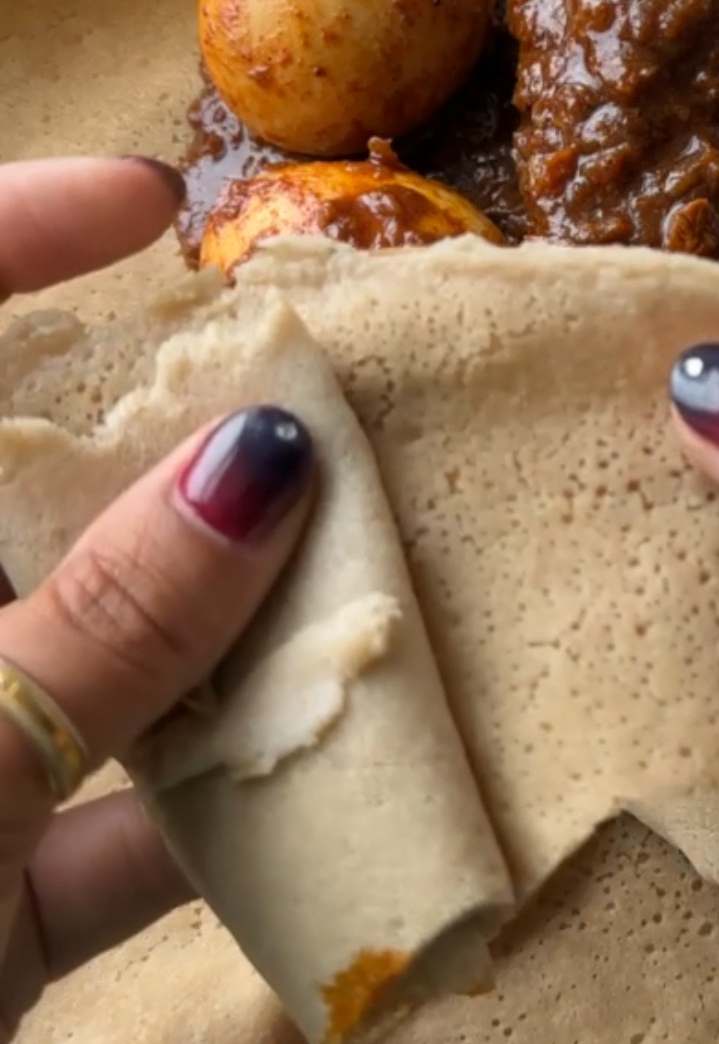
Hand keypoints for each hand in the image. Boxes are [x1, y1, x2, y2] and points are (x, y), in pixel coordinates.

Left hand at [0, 159, 315, 1043]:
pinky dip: (189, 824)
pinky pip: (80, 836)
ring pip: (61, 670)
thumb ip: (105, 625)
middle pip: (2, 515)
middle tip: (301, 428)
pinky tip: (325, 808)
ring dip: (201, 651)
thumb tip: (261, 457)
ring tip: (358, 602)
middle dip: (152, 472)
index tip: (150, 207)